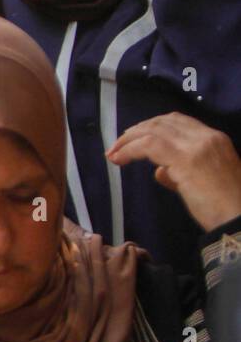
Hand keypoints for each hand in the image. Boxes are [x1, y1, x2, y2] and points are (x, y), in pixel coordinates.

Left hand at [107, 113, 240, 231]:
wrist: (239, 220)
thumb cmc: (224, 206)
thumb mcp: (203, 181)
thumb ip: (178, 172)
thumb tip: (159, 171)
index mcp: (214, 139)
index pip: (178, 121)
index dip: (152, 125)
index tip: (134, 137)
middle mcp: (207, 137)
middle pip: (163, 121)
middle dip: (137, 130)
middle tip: (118, 144)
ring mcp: (197, 147)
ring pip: (153, 130)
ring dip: (128, 139)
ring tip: (113, 152)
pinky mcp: (186, 160)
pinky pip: (149, 145)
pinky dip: (129, 150)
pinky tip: (119, 159)